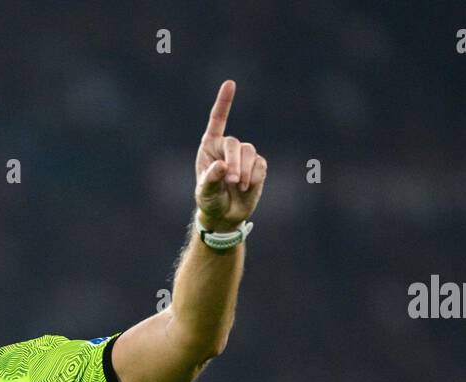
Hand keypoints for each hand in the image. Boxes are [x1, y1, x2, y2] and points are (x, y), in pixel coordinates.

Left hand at [194, 80, 266, 231]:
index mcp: (209, 146)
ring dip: (244, 171)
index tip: (230, 84)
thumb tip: (221, 166)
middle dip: (234, 163)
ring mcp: (244, 155)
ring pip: (250, 153)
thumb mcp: (205, 192)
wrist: (225, 215)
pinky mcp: (257, 166)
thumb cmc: (210, 200)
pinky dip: (254, 178)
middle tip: (231, 181)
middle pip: (235, 144)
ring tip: (237, 187)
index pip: (218, 120)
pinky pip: (260, 165)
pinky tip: (246, 188)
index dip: (224, 102)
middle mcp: (227, 147)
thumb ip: (211, 179)